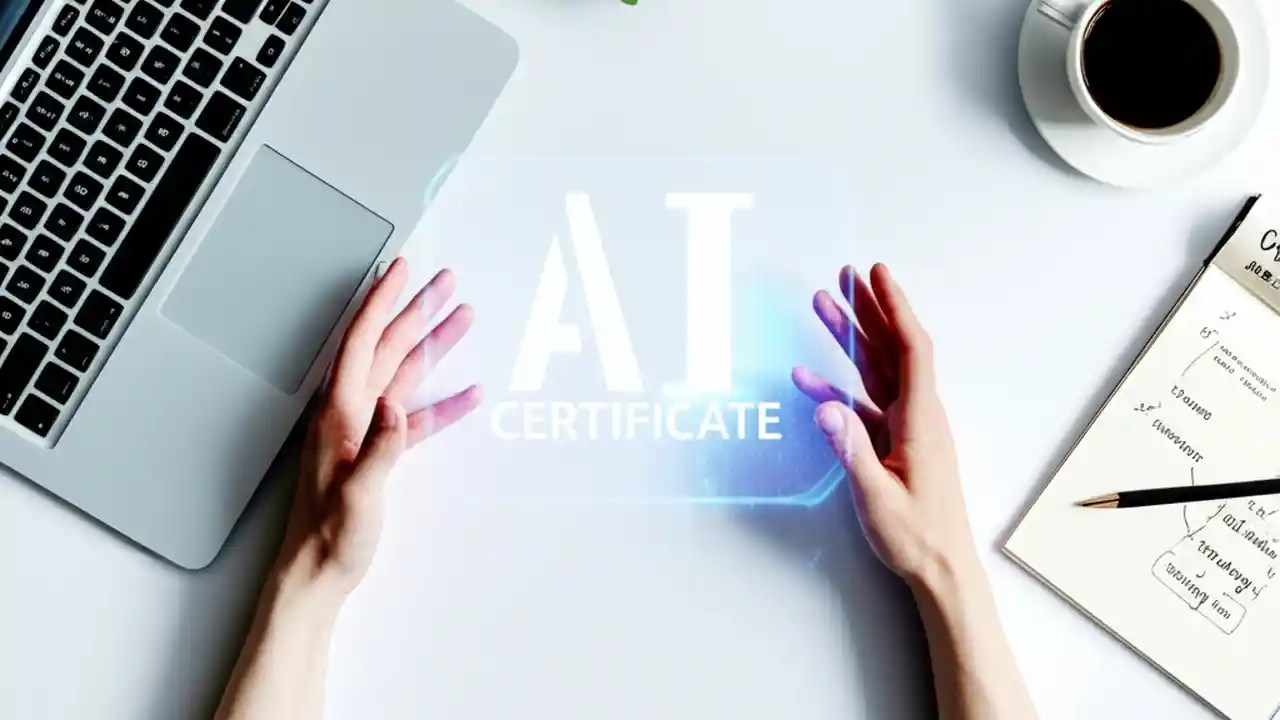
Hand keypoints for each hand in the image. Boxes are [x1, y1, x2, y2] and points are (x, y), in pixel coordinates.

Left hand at [277, 258, 481, 596]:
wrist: (317, 573)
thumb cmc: (328, 538)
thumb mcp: (357, 494)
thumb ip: (381, 448)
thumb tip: (397, 407)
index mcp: (339, 414)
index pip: (361, 342)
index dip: (381, 302)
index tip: (401, 270)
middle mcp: (349, 413)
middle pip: (387, 347)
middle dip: (416, 310)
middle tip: (446, 282)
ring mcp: (365, 431)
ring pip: (403, 374)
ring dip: (432, 345)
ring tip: (462, 318)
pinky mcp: (379, 452)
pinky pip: (416, 416)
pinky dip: (442, 402)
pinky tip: (468, 393)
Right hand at [793, 263, 977, 587]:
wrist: (941, 567)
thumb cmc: (917, 536)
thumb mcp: (877, 496)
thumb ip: (850, 450)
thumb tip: (825, 406)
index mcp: (921, 419)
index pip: (911, 347)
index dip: (894, 307)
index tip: (876, 274)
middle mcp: (918, 415)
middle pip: (893, 348)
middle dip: (869, 309)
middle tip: (847, 275)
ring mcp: (907, 428)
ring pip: (878, 370)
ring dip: (853, 338)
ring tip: (826, 306)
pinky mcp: (894, 443)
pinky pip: (865, 404)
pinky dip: (838, 386)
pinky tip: (810, 377)